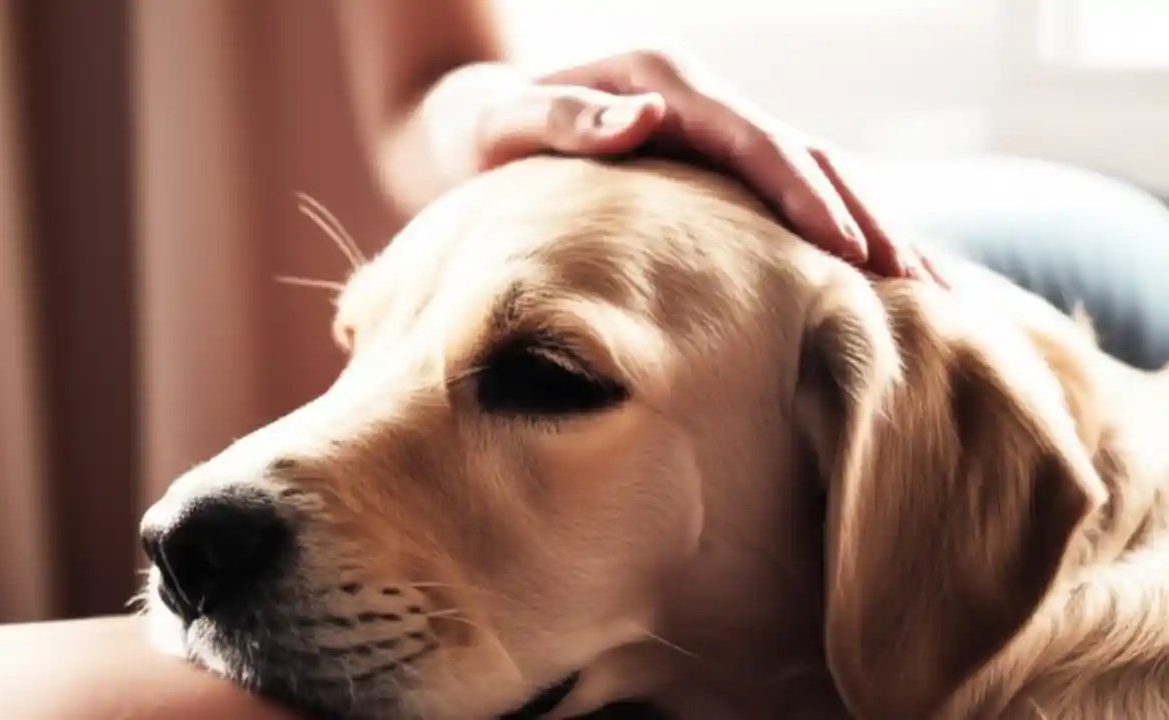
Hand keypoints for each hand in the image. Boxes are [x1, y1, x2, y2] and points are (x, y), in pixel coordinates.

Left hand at [418, 52, 939, 282]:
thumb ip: (561, 119)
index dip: (803, 194)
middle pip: (803, 156)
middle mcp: (699, 101)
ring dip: (871, 227)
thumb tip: (643, 121)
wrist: (471, 123)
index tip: (849, 250)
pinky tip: (878, 278)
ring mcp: (712, 132)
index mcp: (659, 83)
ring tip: (931, 289)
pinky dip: (837, 231)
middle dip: (864, 217)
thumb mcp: (501, 123)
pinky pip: (788, 198)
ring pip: (812, 177)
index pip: (750, 140)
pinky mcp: (712, 169)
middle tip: (921, 284)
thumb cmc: (478, 133)